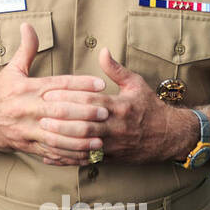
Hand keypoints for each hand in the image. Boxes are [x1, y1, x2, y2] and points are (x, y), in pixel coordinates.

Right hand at [0, 22, 106, 165]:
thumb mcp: (11, 70)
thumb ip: (26, 49)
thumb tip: (29, 26)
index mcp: (26, 88)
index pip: (57, 84)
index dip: (80, 84)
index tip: (100, 84)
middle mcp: (27, 108)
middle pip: (59, 110)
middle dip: (83, 113)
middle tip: (105, 112)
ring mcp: (26, 129)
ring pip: (56, 135)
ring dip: (79, 139)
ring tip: (99, 139)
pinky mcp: (26, 145)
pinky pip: (49, 151)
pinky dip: (67, 155)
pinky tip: (83, 155)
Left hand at [37, 46, 190, 163]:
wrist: (169, 136)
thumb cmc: (149, 107)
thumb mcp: (136, 84)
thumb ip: (116, 69)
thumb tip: (102, 50)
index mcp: (120, 106)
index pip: (90, 101)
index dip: (69, 98)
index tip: (49, 93)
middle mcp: (116, 126)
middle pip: (85, 124)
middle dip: (62, 121)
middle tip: (41, 115)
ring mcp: (113, 144)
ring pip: (84, 144)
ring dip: (62, 141)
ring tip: (43, 134)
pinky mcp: (110, 158)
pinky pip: (85, 159)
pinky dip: (67, 159)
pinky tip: (50, 156)